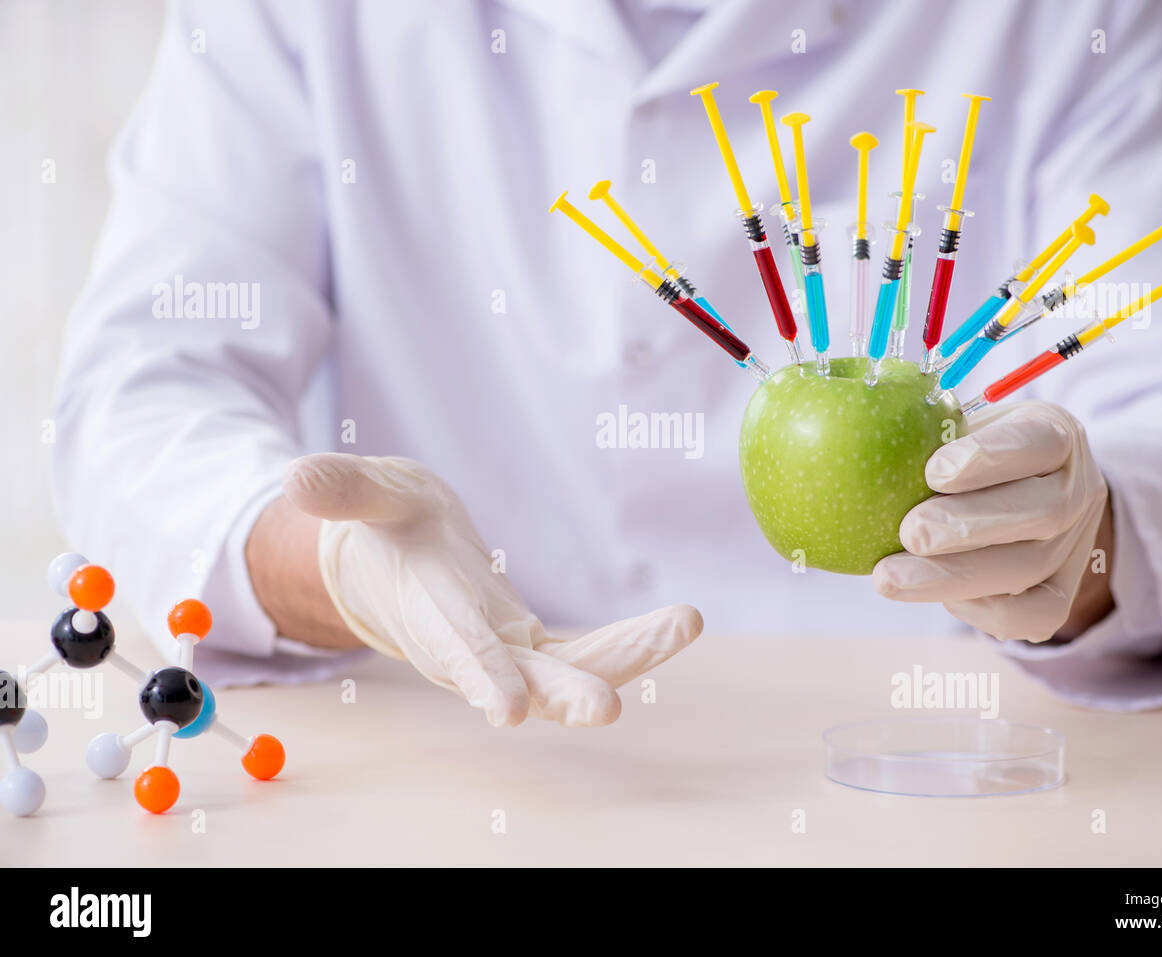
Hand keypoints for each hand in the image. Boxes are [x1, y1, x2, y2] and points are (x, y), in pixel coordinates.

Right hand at [283, 453, 702, 726]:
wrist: (391, 562)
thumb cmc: (379, 523)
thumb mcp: (364, 493)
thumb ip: (342, 489)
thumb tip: (297, 476)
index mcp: (428, 611)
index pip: (455, 650)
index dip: (482, 676)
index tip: (510, 710)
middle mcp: (471, 648)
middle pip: (522, 679)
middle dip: (562, 695)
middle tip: (606, 710)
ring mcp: (508, 652)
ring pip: (569, 670)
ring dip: (625, 659)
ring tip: (681, 623)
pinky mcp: (534, 645)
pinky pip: (587, 653)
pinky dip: (632, 643)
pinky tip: (679, 621)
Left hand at [872, 401, 1111, 641]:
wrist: (1024, 497)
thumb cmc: (971, 454)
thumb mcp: (960, 425)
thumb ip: (926, 429)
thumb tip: (858, 434)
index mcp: (1054, 434)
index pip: (1037, 441)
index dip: (988, 457)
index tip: (934, 472)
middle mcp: (1077, 488)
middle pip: (1041, 512)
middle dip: (969, 527)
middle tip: (909, 533)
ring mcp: (1075, 544)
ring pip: (1029, 568)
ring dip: (953, 577)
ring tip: (890, 577)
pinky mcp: (1064, 590)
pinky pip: (1036, 615)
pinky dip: (983, 611)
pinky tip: (939, 599)